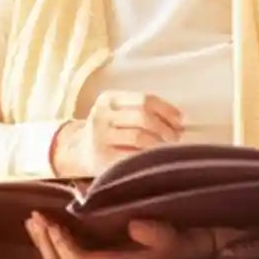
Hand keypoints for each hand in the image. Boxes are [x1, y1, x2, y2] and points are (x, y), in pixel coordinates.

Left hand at [25, 212, 213, 258]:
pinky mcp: (100, 254)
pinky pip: (69, 252)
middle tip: (35, 217)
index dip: (62, 245)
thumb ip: (155, 232)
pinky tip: (49, 223)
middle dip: (45, 242)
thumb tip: (134, 226)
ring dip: (45, 241)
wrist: (189, 250)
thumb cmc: (178, 243)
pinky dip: (55, 239)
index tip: (55, 223)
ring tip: (34, 220)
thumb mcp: (171, 237)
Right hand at [51, 91, 183, 177]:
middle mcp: (102, 115)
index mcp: (109, 98)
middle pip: (143, 116)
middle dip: (165, 127)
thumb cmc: (109, 130)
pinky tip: (155, 159)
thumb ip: (142, 110)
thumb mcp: (118, 112)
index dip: (166, 110)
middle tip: (176, 137)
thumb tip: (180, 120)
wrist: (77, 151)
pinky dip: (148, 157)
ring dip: (160, 143)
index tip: (180, 120)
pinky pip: (131, 156)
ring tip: (169, 148)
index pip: (144, 99)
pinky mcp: (101, 158)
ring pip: (139, 137)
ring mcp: (100, 137)